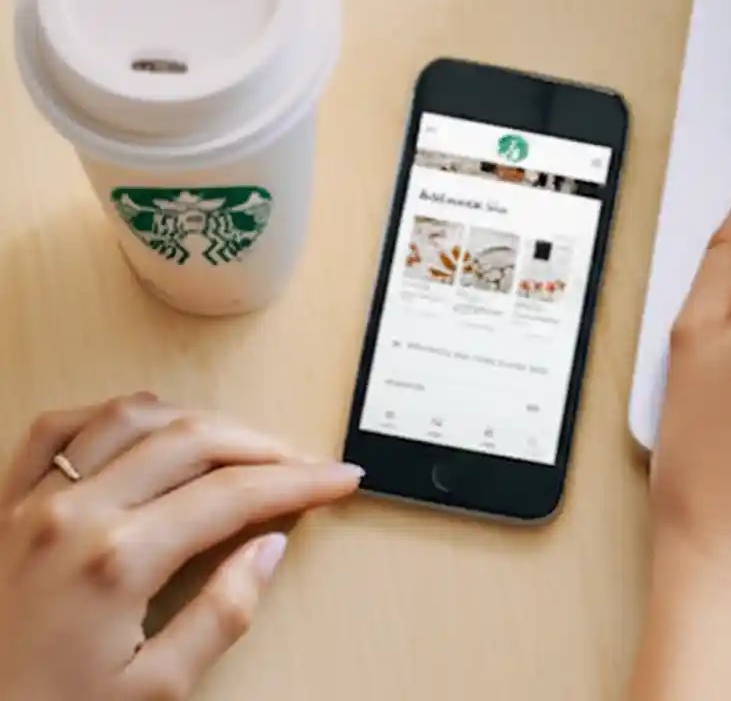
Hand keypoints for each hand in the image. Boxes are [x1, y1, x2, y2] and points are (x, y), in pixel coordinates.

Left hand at [0, 394, 362, 700]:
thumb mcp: (155, 691)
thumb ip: (221, 615)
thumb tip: (268, 548)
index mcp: (118, 560)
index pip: (234, 496)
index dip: (299, 482)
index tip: (339, 479)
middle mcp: (75, 512)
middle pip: (192, 441)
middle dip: (262, 445)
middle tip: (303, 463)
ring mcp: (32, 499)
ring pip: (132, 417)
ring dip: (197, 419)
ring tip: (239, 442)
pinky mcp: (3, 502)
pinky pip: (58, 429)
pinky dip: (111, 415)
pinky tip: (145, 427)